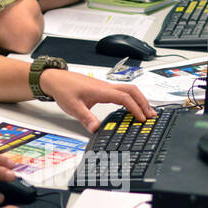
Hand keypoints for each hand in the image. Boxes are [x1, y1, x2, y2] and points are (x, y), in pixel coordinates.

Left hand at [39, 68, 155, 131]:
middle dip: (144, 102)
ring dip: (140, 99)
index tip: (142, 119)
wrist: (55, 79)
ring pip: (129, 89)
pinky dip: (132, 98)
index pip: (124, 98)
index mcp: (101, 90)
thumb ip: (85, 118)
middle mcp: (106, 87)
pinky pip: (123, 91)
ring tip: (147, 112)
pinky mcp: (103, 88)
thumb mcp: (73, 107)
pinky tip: (132, 107)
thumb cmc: (63, 89)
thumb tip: (95, 128)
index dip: (135, 109)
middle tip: (152, 116)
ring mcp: (105, 86)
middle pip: (132, 90)